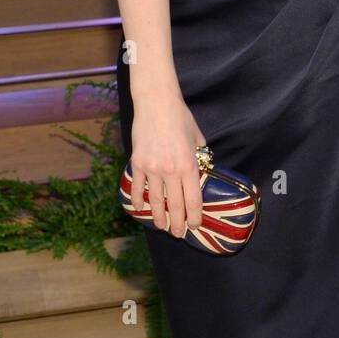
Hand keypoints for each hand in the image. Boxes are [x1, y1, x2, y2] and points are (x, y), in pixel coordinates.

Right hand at [129, 90, 205, 237]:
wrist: (156, 103)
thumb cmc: (181, 118)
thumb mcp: (197, 138)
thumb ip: (200, 157)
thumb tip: (201, 171)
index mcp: (189, 164)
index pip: (193, 199)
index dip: (194, 216)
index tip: (194, 226)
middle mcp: (170, 170)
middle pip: (175, 204)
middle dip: (177, 223)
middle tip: (177, 234)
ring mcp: (152, 168)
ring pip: (155, 200)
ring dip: (158, 216)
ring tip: (162, 226)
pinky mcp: (137, 163)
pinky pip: (138, 187)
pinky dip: (138, 199)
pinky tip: (140, 208)